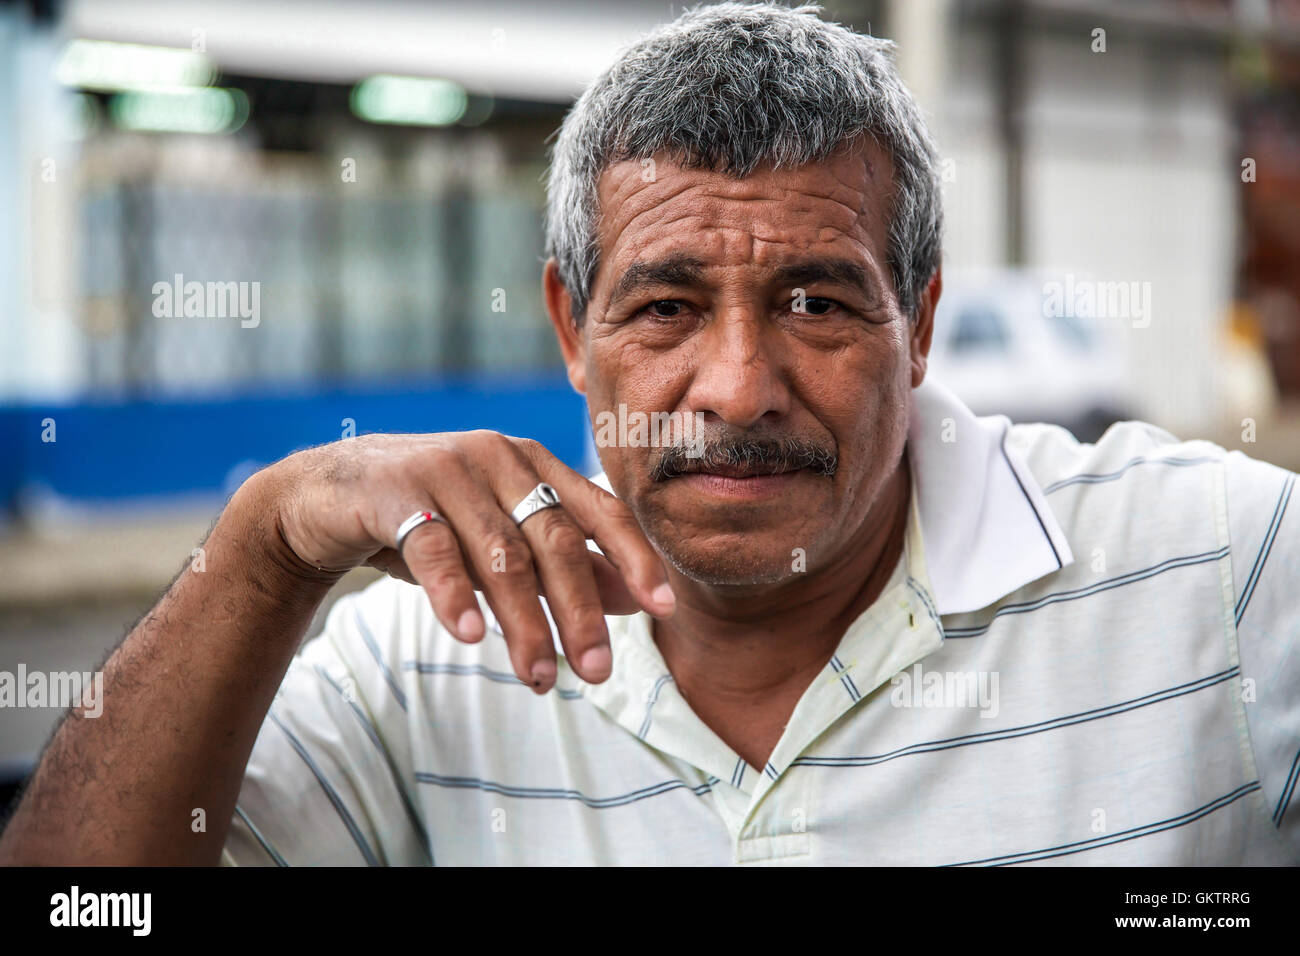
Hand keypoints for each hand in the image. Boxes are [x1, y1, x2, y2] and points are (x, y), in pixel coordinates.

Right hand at [259, 431, 674, 691]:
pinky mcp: (394, 490)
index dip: (634, 559)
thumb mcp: (503, 540)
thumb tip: (635, 599)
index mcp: (535, 464)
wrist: (329, 494)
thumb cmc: (433, 518)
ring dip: (522, 623)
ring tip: (538, 678)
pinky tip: (467, 636)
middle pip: (553, 540)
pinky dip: (453, 594)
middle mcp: (499, 458)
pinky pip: (431, 548)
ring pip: (499, 553)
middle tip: (597, 672)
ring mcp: (446, 470)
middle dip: (579, 611)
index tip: (665, 609)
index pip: (599, 512)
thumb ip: (567, 563)